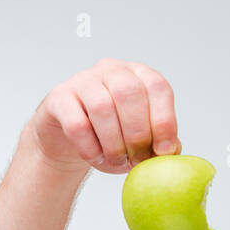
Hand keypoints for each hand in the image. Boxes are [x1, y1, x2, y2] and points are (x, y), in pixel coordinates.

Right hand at [25, 59, 180, 174]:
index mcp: (140, 76)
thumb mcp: (145, 142)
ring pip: (102, 107)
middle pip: (130, 93)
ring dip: (113, 143)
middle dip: (137, 133)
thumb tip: (171, 149)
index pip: (158, 87)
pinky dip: (90, 147)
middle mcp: (112, 70)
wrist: (71, 140)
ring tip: (116, 160)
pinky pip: (77, 123)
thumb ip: (162, 143)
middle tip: (137, 158)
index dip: (164, 120)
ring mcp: (83, 80)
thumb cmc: (114, 138)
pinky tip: (96, 157)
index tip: (163, 150)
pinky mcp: (59, 97)